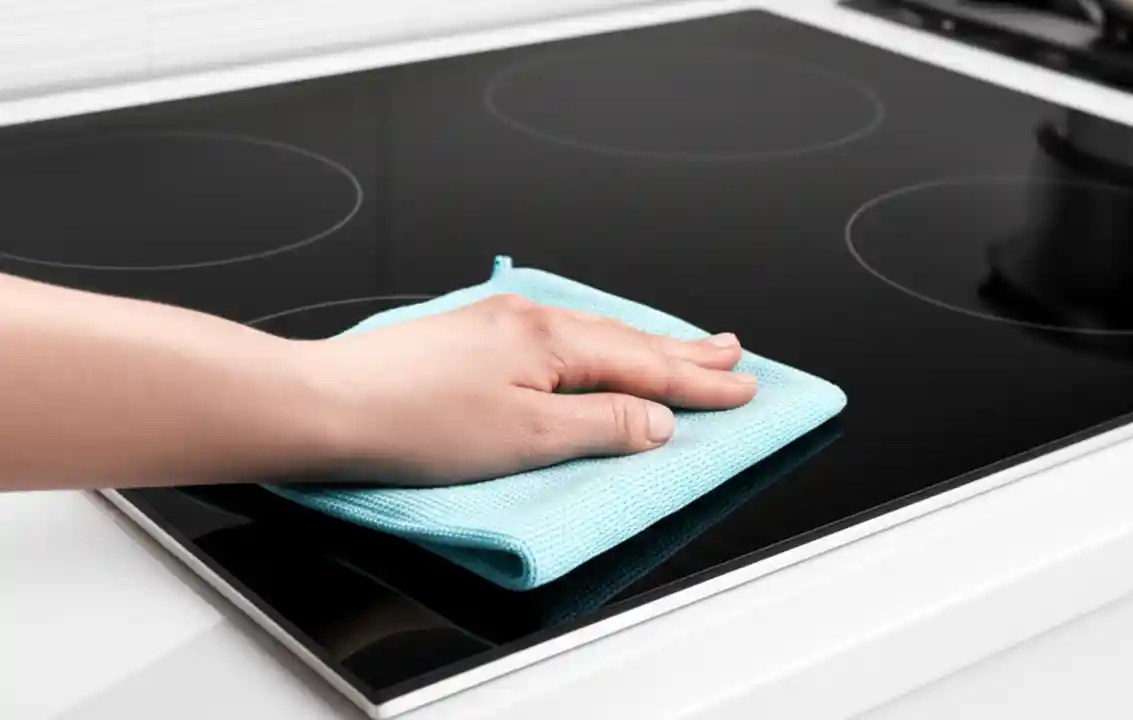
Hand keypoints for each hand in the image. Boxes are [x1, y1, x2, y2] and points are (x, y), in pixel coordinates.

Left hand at [302, 294, 756, 483]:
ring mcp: (499, 324)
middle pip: (628, 339)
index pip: (647, 366)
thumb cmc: (417, 425)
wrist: (328, 406)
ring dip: (644, 344)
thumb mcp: (529, 439)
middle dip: (684, 351)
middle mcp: (531, 322)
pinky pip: (559, 334)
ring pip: (594, 334)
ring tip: (681, 347)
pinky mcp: (472, 336)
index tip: (744, 387)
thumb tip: (660, 422)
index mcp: (553, 343)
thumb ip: (603, 426)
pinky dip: (598, 344)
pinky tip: (596, 343)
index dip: (700, 381)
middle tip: (732, 353)